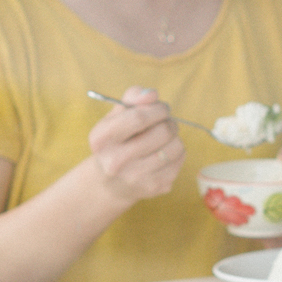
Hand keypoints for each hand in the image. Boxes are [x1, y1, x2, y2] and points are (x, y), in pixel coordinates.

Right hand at [88, 86, 184, 203]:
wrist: (110, 183)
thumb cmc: (116, 141)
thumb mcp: (115, 116)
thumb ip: (132, 98)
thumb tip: (152, 95)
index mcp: (102, 139)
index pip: (139, 118)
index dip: (157, 109)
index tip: (162, 108)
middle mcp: (115, 162)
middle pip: (161, 132)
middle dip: (169, 122)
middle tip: (165, 122)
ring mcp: (136, 178)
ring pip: (175, 147)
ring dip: (174, 137)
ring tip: (163, 138)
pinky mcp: (154, 187)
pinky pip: (180, 160)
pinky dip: (177, 152)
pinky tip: (163, 153)